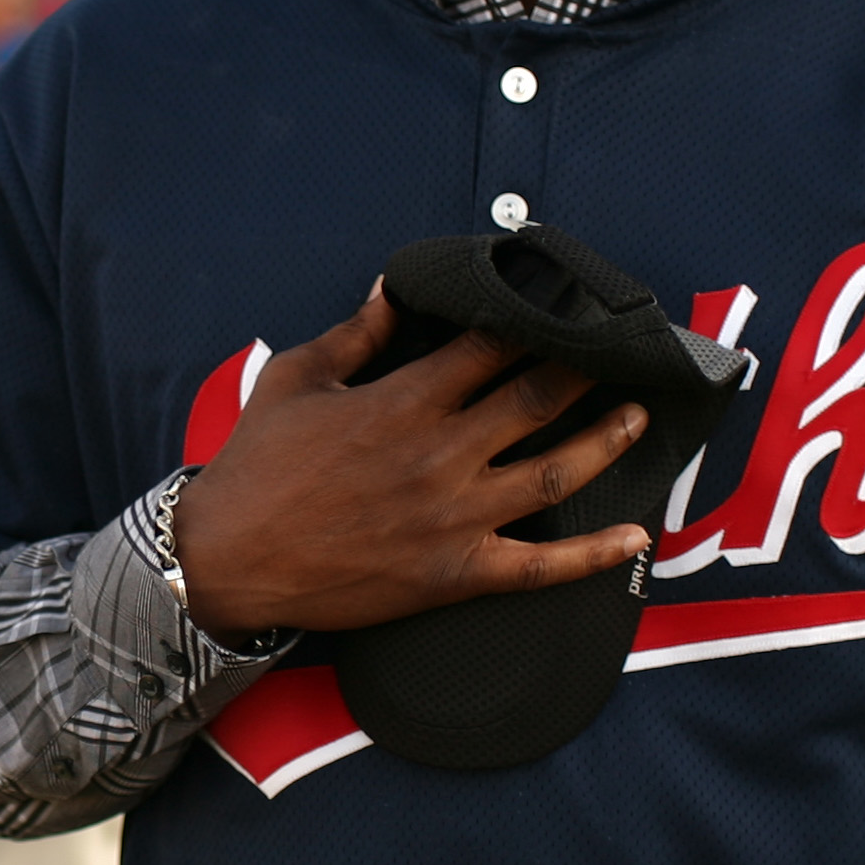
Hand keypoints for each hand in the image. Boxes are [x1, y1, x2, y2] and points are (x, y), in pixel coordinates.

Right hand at [169, 284, 653, 638]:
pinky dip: (593, 554)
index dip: (532, 321)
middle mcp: (439, 454)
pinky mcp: (454, 574)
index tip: (560, 304)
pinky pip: (541, 566)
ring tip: (637, 416)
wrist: (227, 561)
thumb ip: (355, 334)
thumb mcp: (295, 380)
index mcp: (402, 401)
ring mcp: (454, 517)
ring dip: (605, 440)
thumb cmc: (257, 469)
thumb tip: (392, 291)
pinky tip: (634, 535)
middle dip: (584, 369)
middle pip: (535, 399)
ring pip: (554, 473)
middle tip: (618, 351)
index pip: (489, 348)